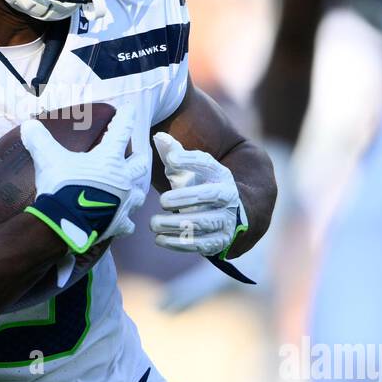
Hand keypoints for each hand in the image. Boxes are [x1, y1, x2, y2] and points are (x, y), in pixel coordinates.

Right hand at [21, 106, 149, 253]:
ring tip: (130, 191)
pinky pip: (128, 224)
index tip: (129, 109)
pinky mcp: (119, 223)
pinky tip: (121, 222)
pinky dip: (125, 222)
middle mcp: (123, 179)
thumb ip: (39, 139)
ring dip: (135, 191)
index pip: (122, 130)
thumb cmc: (61, 186)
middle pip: (141, 164)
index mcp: (109, 159)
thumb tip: (28, 126)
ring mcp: (124, 202)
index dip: (126, 117)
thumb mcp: (48, 158)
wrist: (65, 222)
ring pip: (139, 195)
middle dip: (139, 158)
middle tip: (136, 156)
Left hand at [149, 131, 246, 257]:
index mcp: (220, 174)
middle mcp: (228, 196)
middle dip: (184, 198)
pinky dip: (179, 243)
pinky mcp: (219, 241)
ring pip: (203, 222)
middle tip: (162, 200)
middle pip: (208, 195)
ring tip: (153, 223)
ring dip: (176, 224)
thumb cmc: (199, 187)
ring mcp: (226, 220)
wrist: (226, 215)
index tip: (171, 160)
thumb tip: (159, 137)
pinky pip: (200, 244)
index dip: (190, 160)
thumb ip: (174, 154)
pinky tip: (160, 239)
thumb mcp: (189, 171)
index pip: (207, 163)